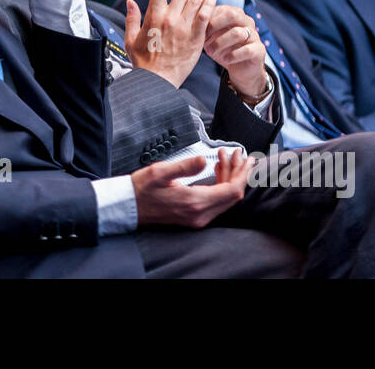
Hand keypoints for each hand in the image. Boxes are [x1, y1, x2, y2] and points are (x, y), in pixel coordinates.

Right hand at [123, 0, 215, 89]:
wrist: (157, 81)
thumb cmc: (142, 62)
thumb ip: (132, 19)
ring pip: (195, 1)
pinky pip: (204, 17)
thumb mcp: (131, 39)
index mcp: (153, 17)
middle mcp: (169, 19)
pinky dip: (209, 5)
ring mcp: (183, 28)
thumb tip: (130, 2)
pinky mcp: (195, 39)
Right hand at [131, 149, 252, 228]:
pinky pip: (216, 202)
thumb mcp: (160, 172)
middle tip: (240, 155)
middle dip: (239, 173)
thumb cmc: (141, 189)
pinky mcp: (194, 218)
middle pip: (232, 196)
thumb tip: (203, 160)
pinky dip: (221, 185)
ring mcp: (198, 218)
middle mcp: (200, 215)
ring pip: (226, 199)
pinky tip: (217, 170)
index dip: (242, 174)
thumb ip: (185, 166)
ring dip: (230, 178)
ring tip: (228, 158)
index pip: (231, 191)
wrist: (128, 207)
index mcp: (194, 203)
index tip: (246, 159)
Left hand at [202, 5, 267, 101]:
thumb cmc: (224, 49)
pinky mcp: (260, 50)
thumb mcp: (212, 38)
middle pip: (233, 14)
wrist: (241, 69)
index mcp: (236, 15)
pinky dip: (234, 55)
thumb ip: (205, 28)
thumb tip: (192, 20)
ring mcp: (255, 35)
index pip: (221, 8)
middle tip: (204, 38)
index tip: (196, 30)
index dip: (207, 18)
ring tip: (210, 52)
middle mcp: (247, 22)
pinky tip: (225, 60)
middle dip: (215, 25)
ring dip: (220, 43)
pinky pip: (248, 49)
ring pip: (238, 33)